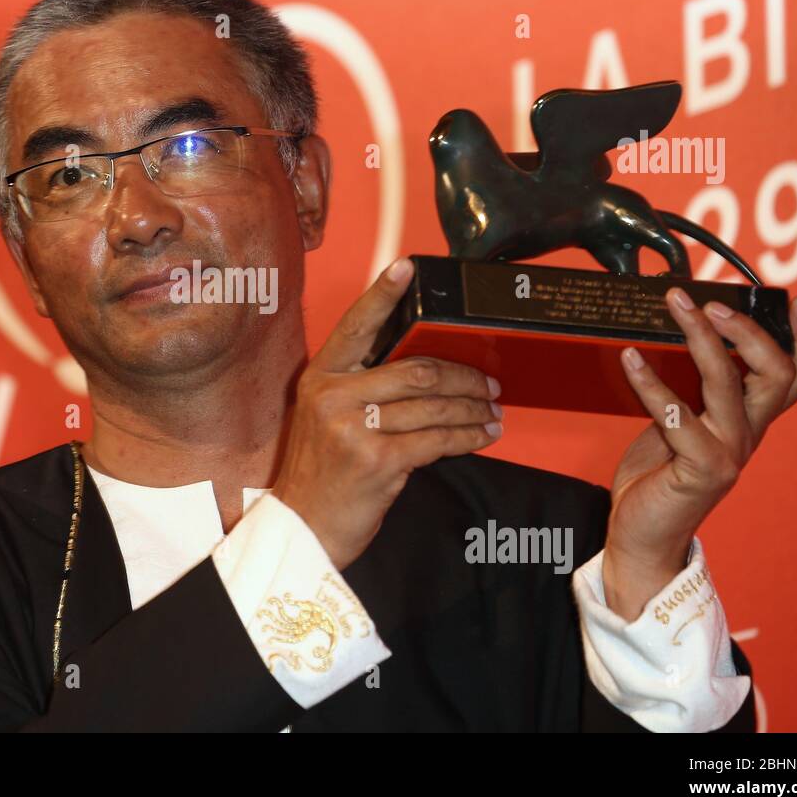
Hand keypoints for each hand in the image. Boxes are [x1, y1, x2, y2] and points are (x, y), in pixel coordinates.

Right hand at [274, 257, 502, 569]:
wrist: (304, 529)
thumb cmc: (323, 473)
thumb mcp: (326, 419)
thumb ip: (361, 389)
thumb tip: (423, 368)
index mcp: (319, 377)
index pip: (357, 325)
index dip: (384, 295)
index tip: (408, 267)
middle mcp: (333, 395)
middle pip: (416, 368)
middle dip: (463, 376)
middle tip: (489, 384)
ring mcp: (353, 427)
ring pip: (432, 405)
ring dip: (472, 409)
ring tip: (492, 411)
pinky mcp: (377, 459)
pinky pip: (437, 440)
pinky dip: (467, 437)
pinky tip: (483, 436)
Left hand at [602, 287, 796, 620]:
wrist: (642, 536)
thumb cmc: (659, 477)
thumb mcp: (680, 425)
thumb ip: (690, 392)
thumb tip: (681, 342)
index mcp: (749, 422)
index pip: (794, 378)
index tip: (796, 301)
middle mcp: (747, 435)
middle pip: (774, 374)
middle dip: (746, 329)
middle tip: (709, 302)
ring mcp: (728, 453)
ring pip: (727, 384)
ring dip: (700, 339)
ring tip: (675, 308)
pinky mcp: (701, 470)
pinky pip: (678, 417)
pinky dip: (651, 384)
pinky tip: (630, 359)